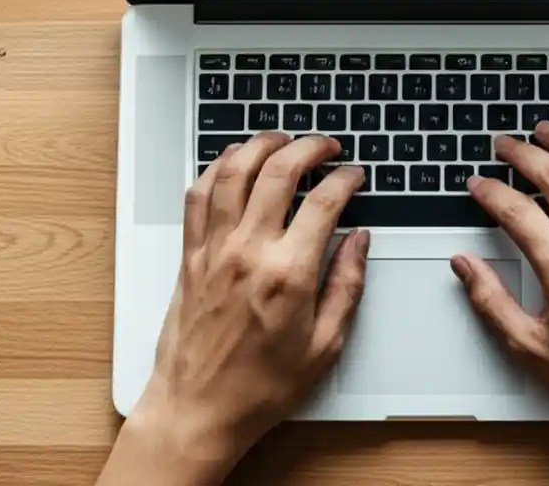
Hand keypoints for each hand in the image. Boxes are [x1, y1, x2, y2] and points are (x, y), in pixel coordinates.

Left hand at [101, 134, 368, 484]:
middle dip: (309, 146)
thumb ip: (347, 285)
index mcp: (288, 275)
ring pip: (233, 171)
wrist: (198, 410)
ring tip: (282, 138)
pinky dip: (217, 167)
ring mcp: (213, 250)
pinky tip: (232, 161)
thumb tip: (358, 240)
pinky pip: (198, 194)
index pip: (323, 202)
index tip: (355, 174)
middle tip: (326, 145)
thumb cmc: (259, 387)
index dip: (346, 178)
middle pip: (278, 171)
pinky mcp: (190, 255)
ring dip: (260, 144)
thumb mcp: (325, 344)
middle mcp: (247, 252)